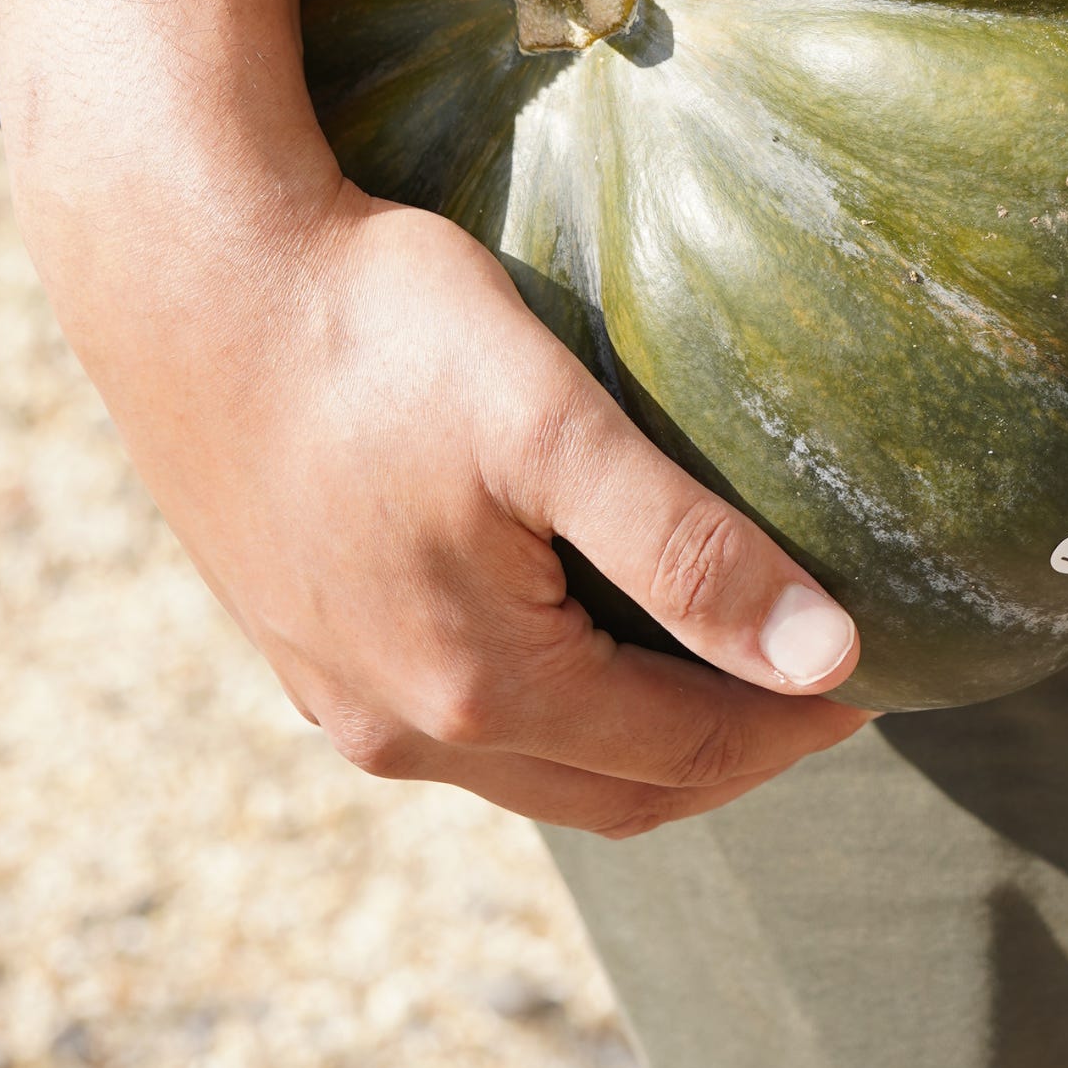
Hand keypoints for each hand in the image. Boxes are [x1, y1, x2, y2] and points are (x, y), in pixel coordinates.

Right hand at [0, 0, 869, 833]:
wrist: (188, 278)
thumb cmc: (380, 331)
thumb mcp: (555, 430)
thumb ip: (691, 553)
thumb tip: (831, 661)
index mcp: (477, 691)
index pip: (688, 752)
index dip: (798, 723)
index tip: (880, 675)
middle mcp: (402, 731)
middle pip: (619, 789)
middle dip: (733, 750)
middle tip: (824, 684)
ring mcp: (341, 699)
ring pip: (539, 770)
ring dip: (645, 740)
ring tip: (733, 663)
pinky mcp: (306, 649)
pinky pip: (462, 727)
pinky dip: (559, 710)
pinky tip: (595, 634)